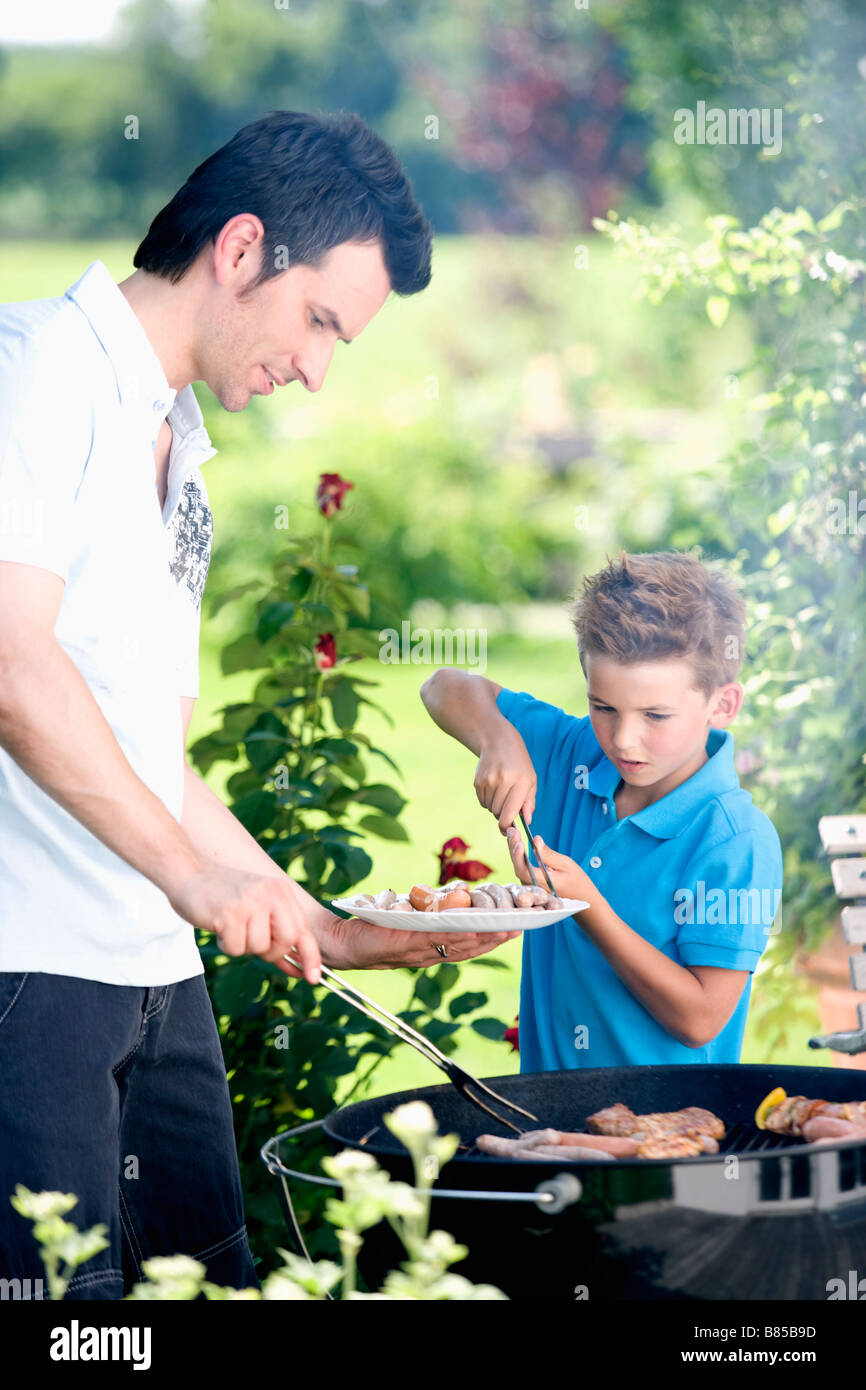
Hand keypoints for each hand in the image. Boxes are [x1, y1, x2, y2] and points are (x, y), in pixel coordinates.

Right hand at [167, 860, 322, 982]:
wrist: (188, 872)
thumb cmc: (221, 895)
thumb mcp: (256, 908)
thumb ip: (276, 934)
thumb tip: (299, 968)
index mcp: (281, 892)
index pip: (303, 929)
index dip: (311, 956)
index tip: (313, 978)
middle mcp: (270, 894)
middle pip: (287, 940)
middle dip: (272, 952)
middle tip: (253, 945)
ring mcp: (251, 902)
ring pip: (259, 947)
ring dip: (243, 947)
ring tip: (231, 928)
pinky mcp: (230, 913)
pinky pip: (236, 949)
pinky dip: (227, 946)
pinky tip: (219, 927)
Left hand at [332, 917, 521, 970]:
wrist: (341, 942)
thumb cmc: (374, 929)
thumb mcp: (407, 918)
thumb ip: (429, 913)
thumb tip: (454, 896)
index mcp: (432, 948)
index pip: (470, 944)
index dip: (495, 938)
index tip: (519, 927)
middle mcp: (429, 954)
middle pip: (472, 947)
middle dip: (499, 938)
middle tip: (524, 927)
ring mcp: (418, 951)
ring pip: (458, 945)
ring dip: (485, 939)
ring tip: (508, 929)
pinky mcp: (404, 944)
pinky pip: (434, 940)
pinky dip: (455, 936)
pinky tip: (473, 929)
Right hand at [474, 728, 536, 833]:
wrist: (499, 742)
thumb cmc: (519, 765)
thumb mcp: (531, 780)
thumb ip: (529, 802)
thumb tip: (527, 821)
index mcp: (521, 782)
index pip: (509, 813)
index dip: (507, 825)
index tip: (507, 828)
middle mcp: (503, 781)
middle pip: (498, 812)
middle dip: (502, 813)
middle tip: (508, 803)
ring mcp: (488, 780)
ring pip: (489, 807)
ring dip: (494, 805)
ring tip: (501, 792)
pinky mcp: (478, 781)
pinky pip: (482, 801)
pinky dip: (487, 799)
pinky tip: (493, 787)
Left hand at [505, 826, 593, 905]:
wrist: (583, 898)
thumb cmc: (578, 882)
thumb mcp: (566, 864)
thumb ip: (549, 854)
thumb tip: (535, 840)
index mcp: (543, 883)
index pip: (524, 870)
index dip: (518, 856)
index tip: (519, 841)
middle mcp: (534, 887)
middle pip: (518, 867)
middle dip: (513, 847)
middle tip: (513, 830)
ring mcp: (532, 886)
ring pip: (519, 867)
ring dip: (514, 850)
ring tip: (513, 832)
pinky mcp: (533, 882)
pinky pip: (523, 868)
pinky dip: (519, 855)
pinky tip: (517, 843)